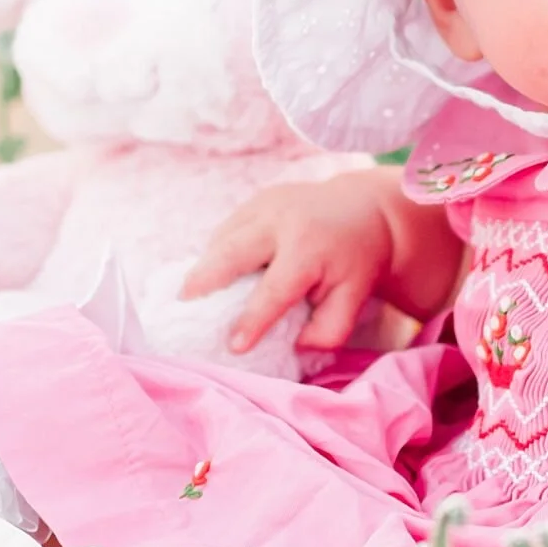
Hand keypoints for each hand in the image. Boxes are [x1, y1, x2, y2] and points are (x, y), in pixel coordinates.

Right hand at [182, 173, 402, 352]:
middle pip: (232, 252)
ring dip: (205, 265)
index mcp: (309, 248)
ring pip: (223, 238)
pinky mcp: (257, 200)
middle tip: (182, 305)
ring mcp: (266, 204)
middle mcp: (283, 221)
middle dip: (203, 279)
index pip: (275, 290)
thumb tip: (295, 345)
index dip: (252, 320)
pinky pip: (228, 229)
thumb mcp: (354, 297)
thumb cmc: (356, 261)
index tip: (233, 346)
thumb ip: (329, 329)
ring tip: (189, 294)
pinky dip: (216, 251)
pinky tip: (211, 272)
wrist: (365, 209)